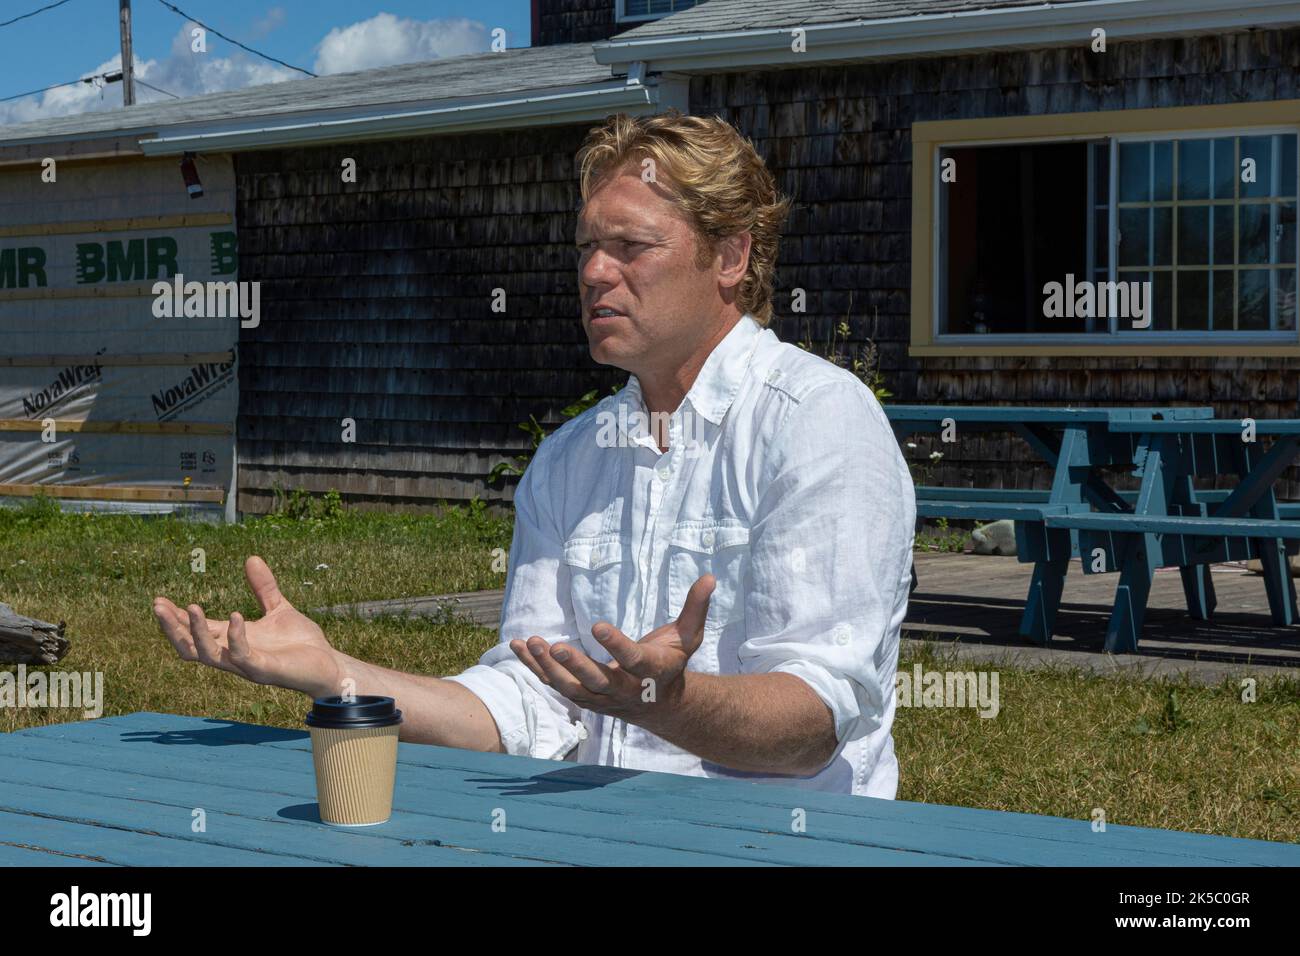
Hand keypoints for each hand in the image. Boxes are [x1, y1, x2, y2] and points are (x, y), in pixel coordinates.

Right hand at [153, 556, 341, 697]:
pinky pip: (242, 656)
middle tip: (157, 606)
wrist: (329, 665)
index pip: (196, 630)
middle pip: (190, 647)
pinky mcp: (265, 670)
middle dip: (173, 627)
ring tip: (190, 606)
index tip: (159, 600)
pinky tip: (235, 616)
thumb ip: (264, 588)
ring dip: (196, 632)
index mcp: (233, 640)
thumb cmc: (301, 643)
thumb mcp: (279, 609)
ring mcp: (247, 665)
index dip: (178, 618)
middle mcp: (234, 655)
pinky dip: (235, 637)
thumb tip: (251, 558)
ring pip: (207, 655)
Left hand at [507, 574, 714, 723]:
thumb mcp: (688, 636)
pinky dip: (533, 668)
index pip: (632, 660)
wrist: (660, 705)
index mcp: (650, 671)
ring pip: (570, 689)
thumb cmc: (672, 661)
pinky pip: (554, 684)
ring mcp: (600, 698)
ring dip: (548, 668)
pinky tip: (515, 646)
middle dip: (575, 666)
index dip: (616, 646)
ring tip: (530, 642)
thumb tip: (710, 577)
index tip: (597, 626)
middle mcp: (623, 690)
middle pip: (597, 682)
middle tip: (555, 646)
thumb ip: (695, 608)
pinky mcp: (582, 697)